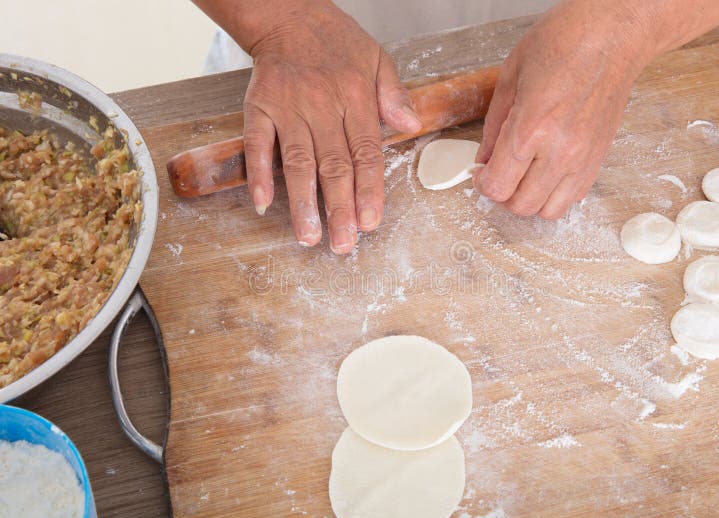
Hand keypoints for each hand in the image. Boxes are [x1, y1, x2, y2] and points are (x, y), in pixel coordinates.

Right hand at [239, 1, 419, 252]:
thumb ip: (394, 94)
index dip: (369, 190)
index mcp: (357, 98)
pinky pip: (258, 145)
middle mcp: (323, 106)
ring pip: (299, 162)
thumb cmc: (337, 42)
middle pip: (334, 166)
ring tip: (309, 237)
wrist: (288, 15)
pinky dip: (259, 174)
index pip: (366, 153)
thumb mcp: (378, 58)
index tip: (369, 222)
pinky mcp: (259, 107)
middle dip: (339, 208)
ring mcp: (289, 108)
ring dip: (303, 202)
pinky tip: (263, 202)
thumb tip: (411, 126)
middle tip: (343, 244)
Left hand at [474, 1, 651, 218]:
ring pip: (549, 210)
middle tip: (499, 174)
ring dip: (530, 200)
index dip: (482, 184)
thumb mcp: (510, 77)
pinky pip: (574, 198)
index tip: (481, 172)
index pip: (497, 187)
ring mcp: (583, 159)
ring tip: (523, 177)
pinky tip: (546, 171)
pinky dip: (555, 194)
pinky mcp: (599, 158)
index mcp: (530, 129)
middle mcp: (559, 151)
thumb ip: (493, 126)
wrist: (613, 35)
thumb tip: (484, 159)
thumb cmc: (564, 42)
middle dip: (503, 195)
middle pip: (521, 206)